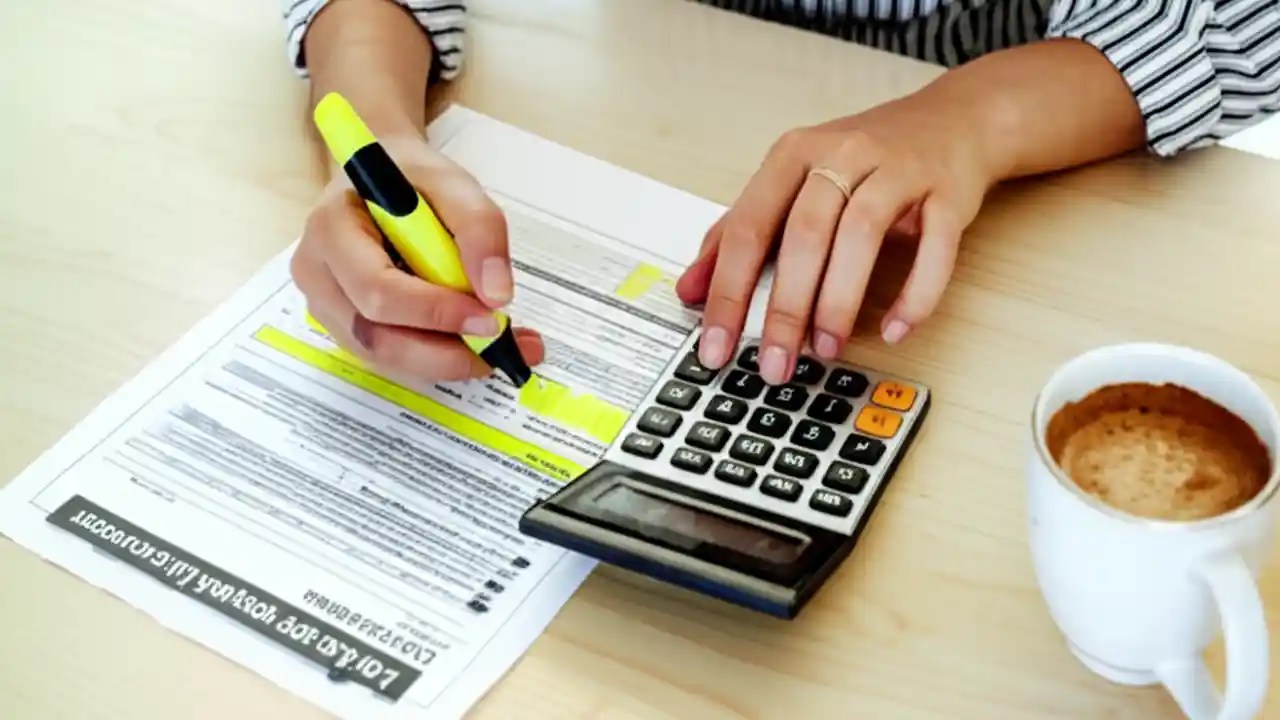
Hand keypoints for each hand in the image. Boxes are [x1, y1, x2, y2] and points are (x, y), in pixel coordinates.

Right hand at [290, 135, 543, 383]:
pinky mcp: (346, 325)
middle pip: (375, 336)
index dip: (433, 312)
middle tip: (501, 348)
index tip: (489, 318)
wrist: (384, 174)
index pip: (377, 288)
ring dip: (445, 363)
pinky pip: (390, 357)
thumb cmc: (411, 176)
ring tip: (499, 350)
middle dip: (444, 353)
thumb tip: (495, 294)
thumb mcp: (453, 183)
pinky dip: (435, 360)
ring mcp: (327, 305)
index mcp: (332, 228)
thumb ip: (480, 229)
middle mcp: (318, 274)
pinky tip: (474, 346)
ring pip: (384, 355)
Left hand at [675, 88, 999, 384]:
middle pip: (804, 234)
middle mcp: (843, 153)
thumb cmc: (864, 159)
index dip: (727, 291)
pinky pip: (934, 247)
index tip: (714, 344)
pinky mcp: (947, 191)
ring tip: (826, 348)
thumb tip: (689, 289)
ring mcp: (898, 169)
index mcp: (793, 155)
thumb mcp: (793, 182)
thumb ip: (739, 232)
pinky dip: (915, 293)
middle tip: (773, 362)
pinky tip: (894, 329)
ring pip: (862, 234)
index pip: (748, 227)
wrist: (953, 120)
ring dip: (840, 300)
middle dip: (784, 308)